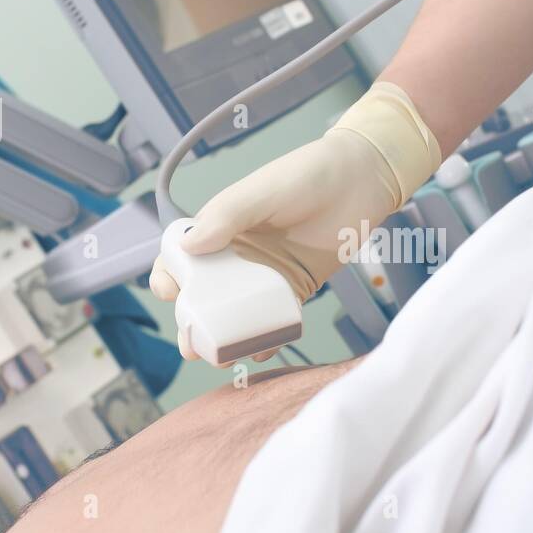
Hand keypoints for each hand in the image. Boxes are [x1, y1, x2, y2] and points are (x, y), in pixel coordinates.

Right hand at [149, 82, 441, 362]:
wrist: (362, 181)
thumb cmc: (307, 175)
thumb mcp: (261, 191)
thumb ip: (226, 217)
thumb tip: (187, 247)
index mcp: (219, 229)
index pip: (181, 258)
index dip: (170, 279)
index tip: (173, 294)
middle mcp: (237, 255)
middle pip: (204, 296)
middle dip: (192, 324)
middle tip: (193, 347)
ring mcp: (265, 275)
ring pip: (236, 314)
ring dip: (226, 338)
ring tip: (223, 357)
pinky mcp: (295, 288)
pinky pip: (273, 319)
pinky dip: (265, 337)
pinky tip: (262, 350)